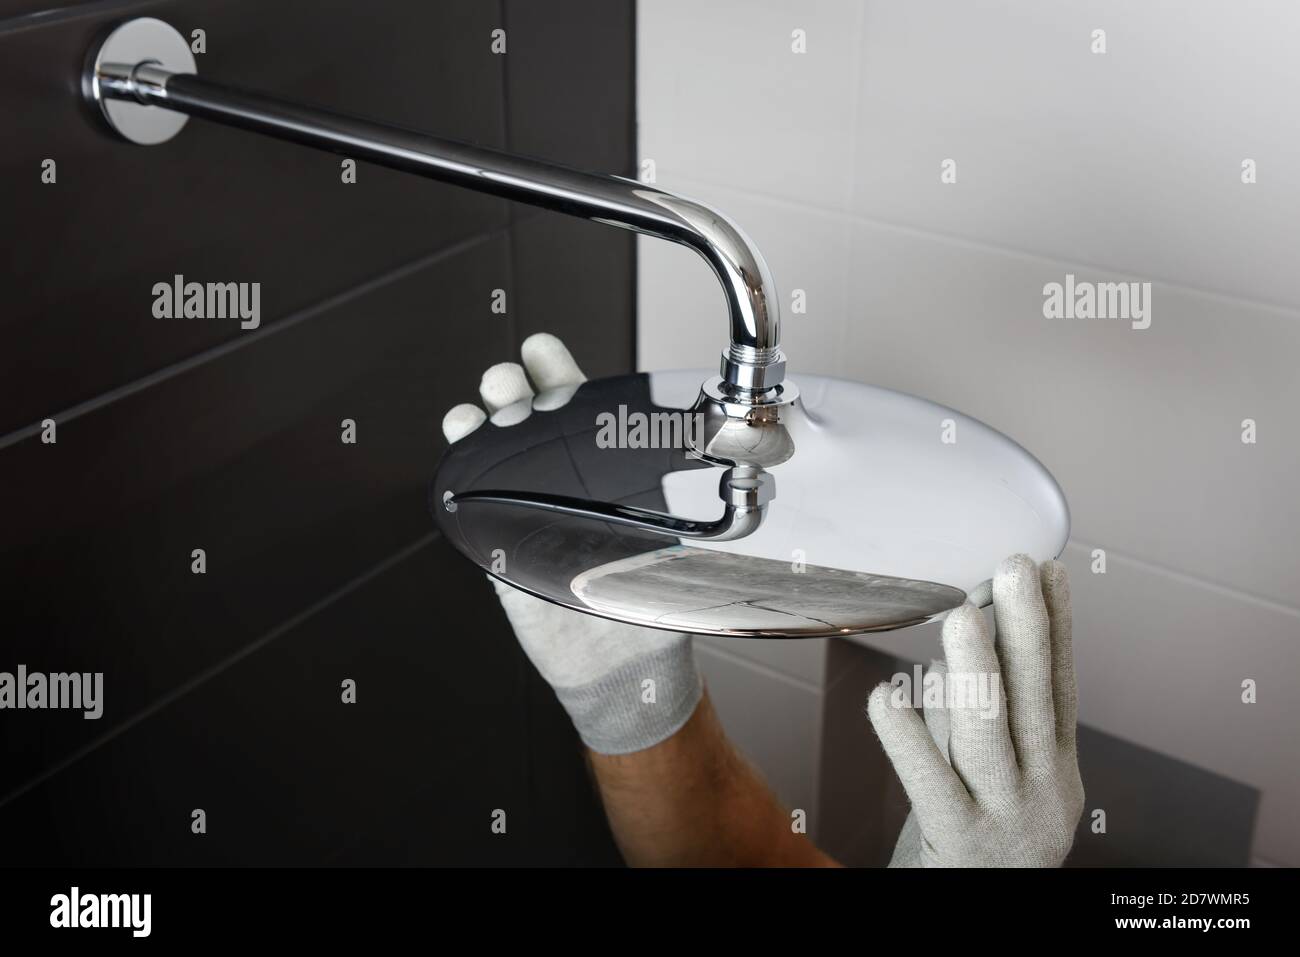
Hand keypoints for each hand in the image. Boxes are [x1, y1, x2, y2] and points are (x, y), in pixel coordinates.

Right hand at [441, 334, 702, 754]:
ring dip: (479, 417)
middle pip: (526, 416)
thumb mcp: (686, 538)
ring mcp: (525, 503)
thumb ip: (713, 493)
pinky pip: (472, 493)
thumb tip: (770, 446)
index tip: (542, 350)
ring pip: (492, 446)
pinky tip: (458, 441)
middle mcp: (560, 477)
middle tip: (510, 380)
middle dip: (512, 387)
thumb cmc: (652, 598)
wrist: (616, 663)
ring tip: (479, 409)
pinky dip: (459, 460)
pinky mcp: (498, 537)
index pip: (578, 406)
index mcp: (605, 467)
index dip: (557, 372)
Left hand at [868, 555, 1083, 866]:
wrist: (982, 914)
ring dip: (977, 672)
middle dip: (1027, 629)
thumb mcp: (1001, 775)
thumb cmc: (980, 839)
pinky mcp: (960, 842)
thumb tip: (966, 638)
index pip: (1061, 685)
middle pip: (1035, 701)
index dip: (1058, 626)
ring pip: (989, 737)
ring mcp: (1005, 818)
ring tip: (963, 616)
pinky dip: (908, 738)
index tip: (1049, 570)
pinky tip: (886, 696)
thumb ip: (985, 714)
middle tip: (1014, 569)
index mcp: (1055, 769)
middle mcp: (1042, 791)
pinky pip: (930, 785)